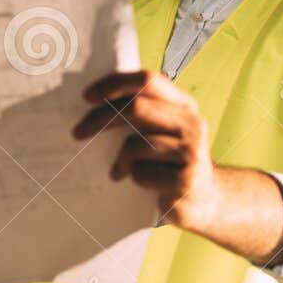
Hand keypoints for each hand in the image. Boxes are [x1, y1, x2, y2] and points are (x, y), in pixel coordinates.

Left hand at [73, 70, 224, 232]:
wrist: (205, 201)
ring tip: (122, 171)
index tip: (87, 97)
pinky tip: (146, 185)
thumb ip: (142, 112)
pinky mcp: (185, 180)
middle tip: (78, 132)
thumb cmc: (171, 163)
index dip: (114, 84)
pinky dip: (135, 179)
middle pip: (136, 108)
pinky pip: (141, 173)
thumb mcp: (163, 132)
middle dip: (101, 119)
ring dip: (122, 160)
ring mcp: (191, 152)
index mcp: (185, 105)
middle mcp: (192, 124)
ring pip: (135, 145)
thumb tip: (95, 100)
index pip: (148, 81)